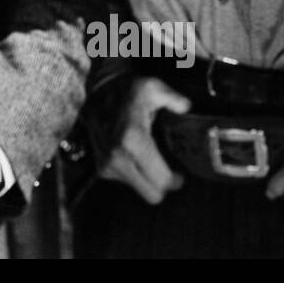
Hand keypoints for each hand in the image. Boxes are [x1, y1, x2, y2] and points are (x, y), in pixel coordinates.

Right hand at [98, 76, 190, 203]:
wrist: (97, 92)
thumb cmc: (127, 91)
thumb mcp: (152, 87)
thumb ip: (173, 98)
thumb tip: (186, 108)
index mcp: (133, 139)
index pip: (161, 180)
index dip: (176, 181)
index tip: (180, 175)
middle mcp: (118, 156)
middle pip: (152, 195)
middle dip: (163, 186)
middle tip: (168, 173)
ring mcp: (108, 164)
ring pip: (140, 190)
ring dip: (147, 179)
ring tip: (148, 159)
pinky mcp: (102, 168)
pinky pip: (126, 182)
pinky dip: (133, 174)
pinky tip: (134, 157)